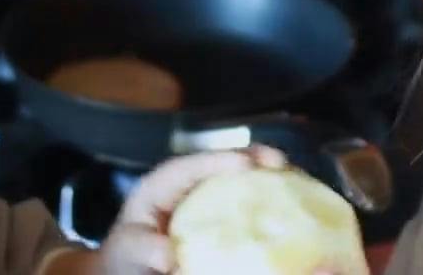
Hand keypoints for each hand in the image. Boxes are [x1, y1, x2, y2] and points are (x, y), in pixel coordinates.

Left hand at [90, 147, 287, 273]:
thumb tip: (168, 254)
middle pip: (223, 164)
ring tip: (296, 179)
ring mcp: (208, 201)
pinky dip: (268, 203)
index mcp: (162, 186)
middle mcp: (189, 187)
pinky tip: (291, 209)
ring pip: (240, 180)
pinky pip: (246, 206)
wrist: (130, 272)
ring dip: (267, 178)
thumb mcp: (128, 253)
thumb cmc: (126, 259)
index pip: (190, 166)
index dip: (219, 160)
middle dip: (253, 159)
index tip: (247, 164)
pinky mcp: (221, 219)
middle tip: (281, 162)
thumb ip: (142, 248)